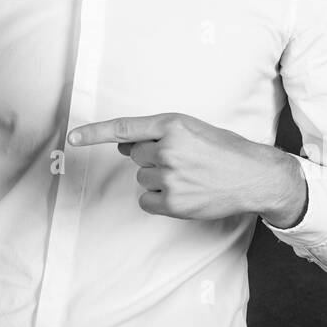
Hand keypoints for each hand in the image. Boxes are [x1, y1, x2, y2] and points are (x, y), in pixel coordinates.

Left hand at [67, 112, 306, 223]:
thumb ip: (157, 133)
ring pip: (143, 178)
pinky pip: (147, 200)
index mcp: (171, 124)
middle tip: (182, 160)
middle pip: (135, 156)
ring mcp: (169, 177)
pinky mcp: (173, 202)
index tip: (72, 137)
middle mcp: (167, 149)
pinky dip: (160, 199)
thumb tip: (123, 146)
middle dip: (152, 157)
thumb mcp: (192, 129)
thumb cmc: (224, 150)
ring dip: (159, 178)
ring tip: (190, 176)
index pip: (124, 128)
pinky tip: (184, 193)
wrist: (253, 176)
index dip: (94, 133)